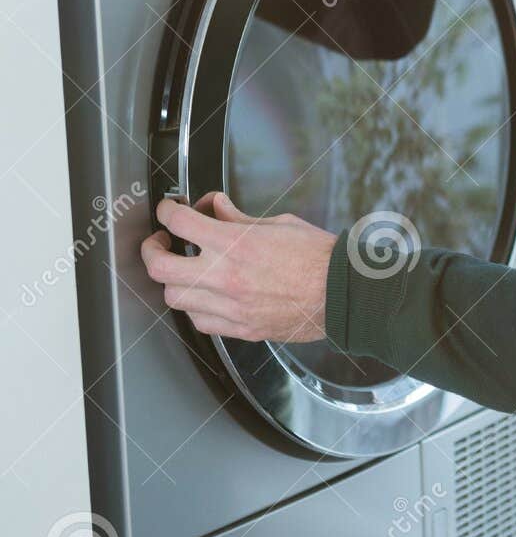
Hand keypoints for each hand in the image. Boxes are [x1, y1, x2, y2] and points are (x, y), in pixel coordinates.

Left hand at [141, 192, 335, 343]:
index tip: (169, 210)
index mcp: (234, 244)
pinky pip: (199, 322)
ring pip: (174, 298)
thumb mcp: (278, 224)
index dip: (166, 210)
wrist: (342, 293)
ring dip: (174, 281)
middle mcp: (225, 276)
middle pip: (160, 267)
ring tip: (184, 271)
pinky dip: (195, 307)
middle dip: (153, 250)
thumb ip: (239, 219)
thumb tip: (216, 208)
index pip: (178, 222)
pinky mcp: (240, 329)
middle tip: (160, 242)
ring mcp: (230, 307)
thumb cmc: (319, 258)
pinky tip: (204, 297)